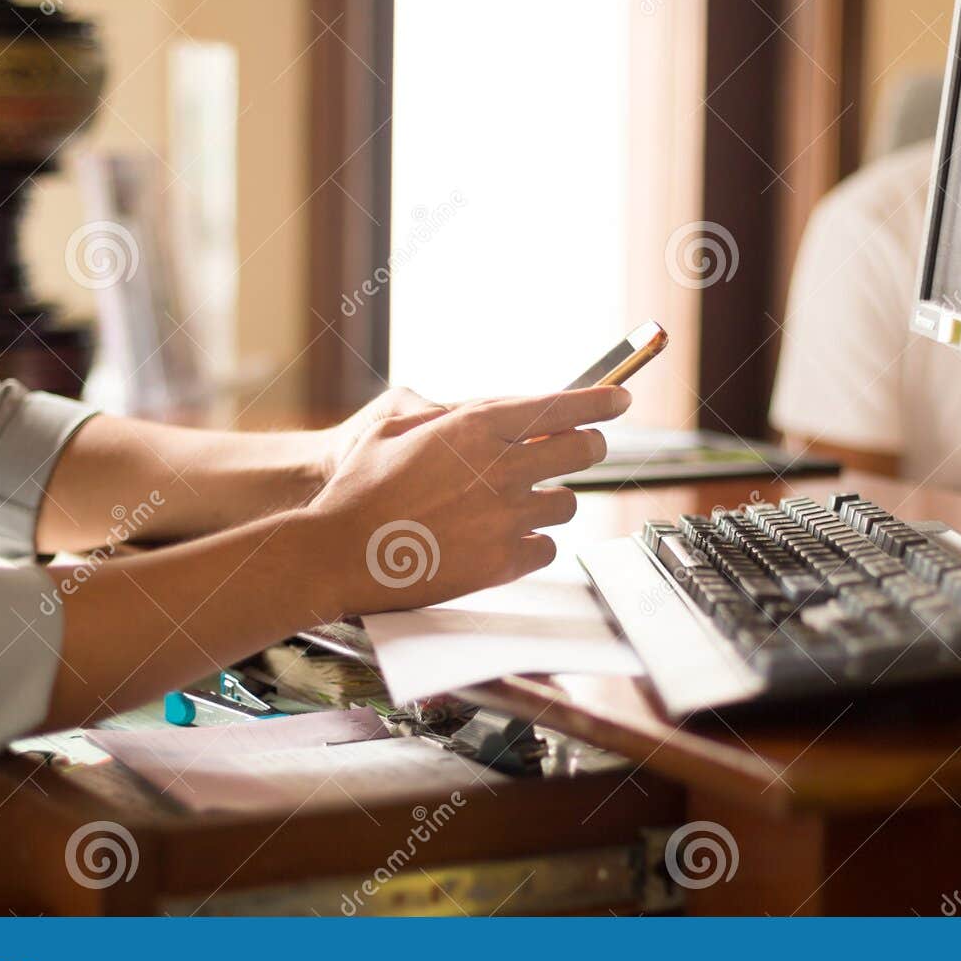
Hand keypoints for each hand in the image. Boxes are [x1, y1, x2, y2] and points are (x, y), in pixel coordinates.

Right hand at [310, 386, 629, 615]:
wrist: (339, 552)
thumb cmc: (359, 490)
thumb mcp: (395, 428)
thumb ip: (446, 415)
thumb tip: (481, 412)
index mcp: (476, 427)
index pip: (561, 407)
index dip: (600, 401)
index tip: (620, 399)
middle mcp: (500, 467)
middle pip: (582, 451)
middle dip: (587, 446)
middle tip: (580, 449)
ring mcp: (506, 516)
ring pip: (566, 503)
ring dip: (551, 500)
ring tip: (517, 505)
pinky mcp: (503, 561)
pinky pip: (546, 548)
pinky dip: (532, 544)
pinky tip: (504, 541)